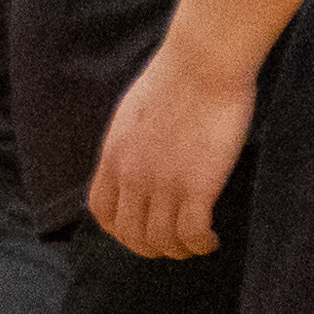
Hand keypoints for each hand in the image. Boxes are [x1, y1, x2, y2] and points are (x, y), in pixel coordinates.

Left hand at [88, 36, 255, 259]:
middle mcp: (131, 175)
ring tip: (197, 243)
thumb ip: (130, 144)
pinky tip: (211, 238)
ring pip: (162, 242)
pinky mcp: (196, 186)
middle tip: (176, 243)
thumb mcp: (133, 114)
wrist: (202, 62)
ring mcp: (162, 183)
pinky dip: (200, 244)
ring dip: (180, 250)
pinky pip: (191, 235)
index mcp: (113, 156)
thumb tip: (137, 159)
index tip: (142, 231)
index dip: (120, 230)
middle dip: (152, 247)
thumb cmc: (176, 78)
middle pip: (131, 235)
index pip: (102, 212)